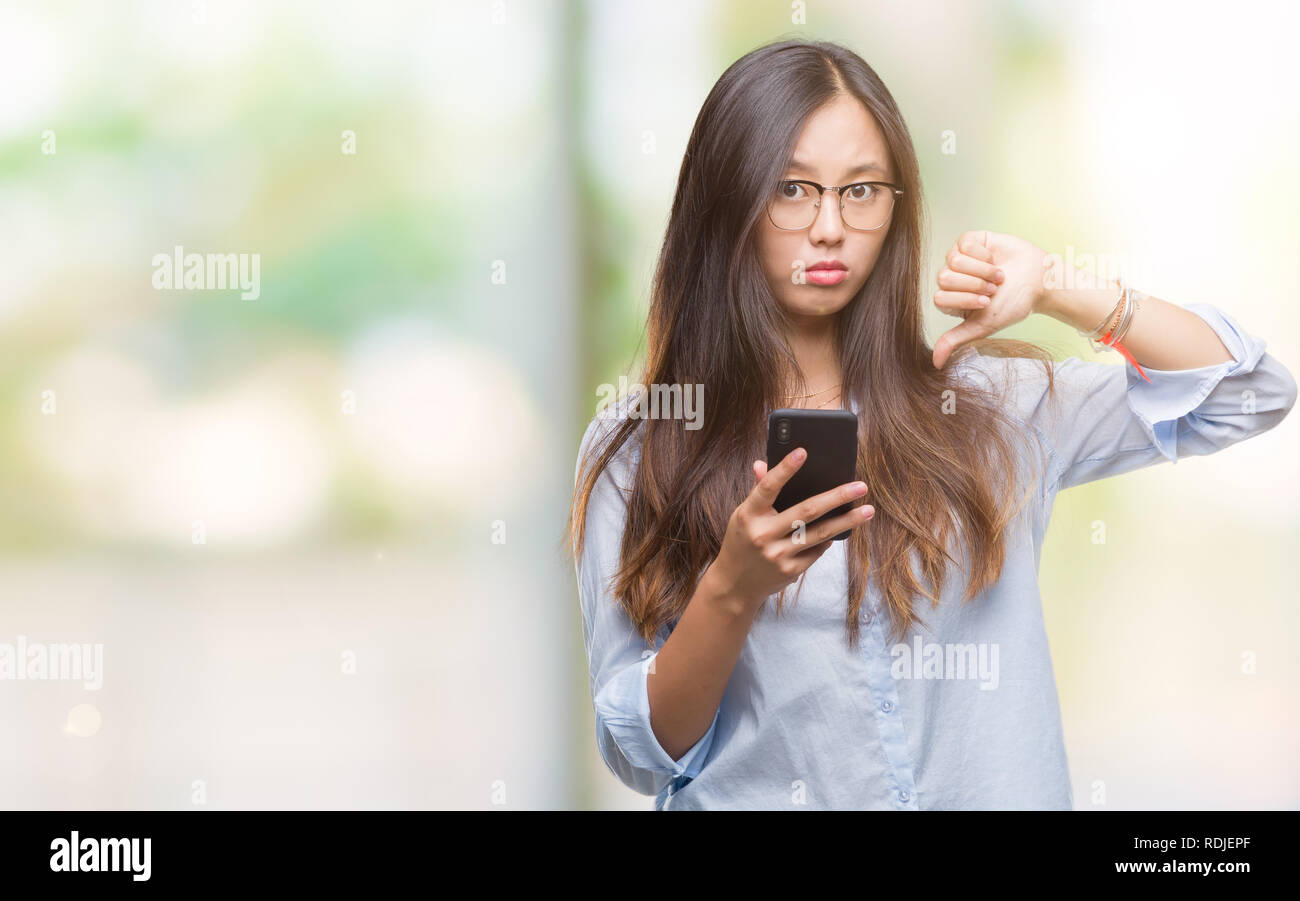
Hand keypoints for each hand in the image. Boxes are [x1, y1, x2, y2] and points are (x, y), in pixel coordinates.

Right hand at [703, 447, 874, 611]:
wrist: (734, 584)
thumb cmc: (742, 541)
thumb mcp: (743, 515)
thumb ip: (758, 491)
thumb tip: (762, 464)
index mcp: (748, 514)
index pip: (768, 487)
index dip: (785, 468)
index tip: (803, 452)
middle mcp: (763, 535)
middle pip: (806, 511)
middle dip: (837, 497)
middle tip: (861, 486)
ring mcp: (777, 555)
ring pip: (820, 533)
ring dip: (847, 521)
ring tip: (867, 510)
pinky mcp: (790, 571)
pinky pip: (817, 550)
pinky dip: (828, 539)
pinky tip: (840, 530)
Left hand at [931, 229, 1048, 368]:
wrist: (1040, 281)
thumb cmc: (1013, 304)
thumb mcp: (983, 326)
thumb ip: (955, 340)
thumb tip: (934, 364)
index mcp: (951, 300)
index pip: (939, 298)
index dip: (964, 299)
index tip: (987, 302)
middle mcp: (952, 279)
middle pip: (944, 278)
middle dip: (974, 284)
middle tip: (994, 289)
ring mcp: (960, 258)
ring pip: (953, 260)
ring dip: (982, 270)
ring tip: (998, 276)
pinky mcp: (970, 241)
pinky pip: (964, 243)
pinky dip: (984, 255)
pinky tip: (995, 260)